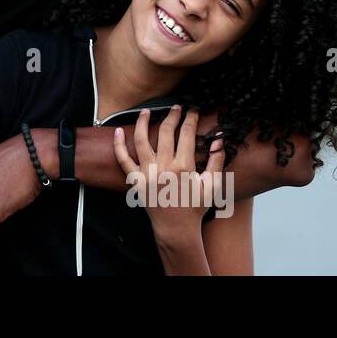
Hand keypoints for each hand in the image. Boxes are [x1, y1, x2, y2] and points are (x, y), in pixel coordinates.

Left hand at [114, 106, 224, 241]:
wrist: (176, 229)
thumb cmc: (195, 208)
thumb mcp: (212, 186)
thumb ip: (216, 162)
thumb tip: (218, 140)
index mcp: (183, 167)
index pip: (186, 134)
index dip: (191, 119)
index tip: (194, 111)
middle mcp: (163, 167)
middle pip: (165, 132)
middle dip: (172, 115)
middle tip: (176, 108)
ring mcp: (147, 173)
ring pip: (141, 140)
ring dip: (142, 122)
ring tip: (146, 111)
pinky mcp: (135, 181)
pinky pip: (123, 160)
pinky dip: (118, 145)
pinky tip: (118, 131)